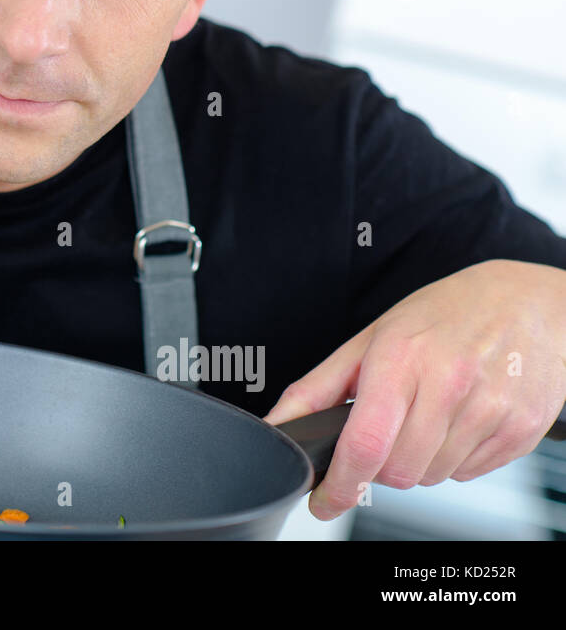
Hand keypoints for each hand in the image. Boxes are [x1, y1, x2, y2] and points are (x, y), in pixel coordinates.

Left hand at [262, 258, 565, 519]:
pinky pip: (468, 473)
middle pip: (398, 471)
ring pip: (432, 476)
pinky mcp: (520, 430)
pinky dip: (453, 457)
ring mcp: (490, 409)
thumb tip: (277, 425)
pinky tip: (457, 418)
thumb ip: (318, 388)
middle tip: (389, 428)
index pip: (365, 443)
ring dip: (418, 460)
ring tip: (428, 414)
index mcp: (402, 358)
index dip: (340, 483)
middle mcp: (449, 383)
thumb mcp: (370, 339)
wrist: (523, 301)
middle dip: (381, 464)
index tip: (326, 499)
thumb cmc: (443, 314)